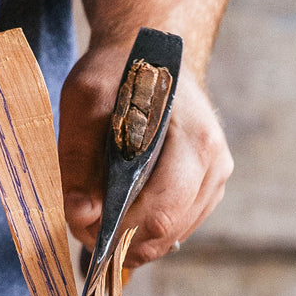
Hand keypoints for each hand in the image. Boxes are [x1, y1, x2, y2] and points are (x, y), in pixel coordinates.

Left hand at [59, 44, 232, 266]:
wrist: (152, 55)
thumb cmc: (118, 76)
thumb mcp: (85, 102)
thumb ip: (79, 160)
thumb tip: (81, 215)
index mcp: (193, 140)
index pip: (162, 211)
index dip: (119, 231)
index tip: (82, 225)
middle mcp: (215, 163)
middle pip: (168, 231)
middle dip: (123, 241)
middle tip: (84, 229)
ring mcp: (217, 177)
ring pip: (174, 236)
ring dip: (134, 239)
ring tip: (99, 218)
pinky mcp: (209, 187)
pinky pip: (178, 227)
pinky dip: (148, 230)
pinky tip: (122, 213)